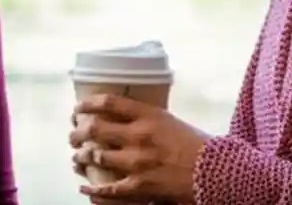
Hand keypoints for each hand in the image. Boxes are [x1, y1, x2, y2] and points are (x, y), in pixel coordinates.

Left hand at [68, 94, 207, 202]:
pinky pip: (109, 188)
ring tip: (77, 157)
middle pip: (95, 129)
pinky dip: (93, 188)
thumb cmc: (197, 144)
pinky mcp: (140, 185)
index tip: (78, 107)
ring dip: (81, 157)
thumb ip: (146, 118)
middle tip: (73, 134)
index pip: (108, 102)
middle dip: (78, 132)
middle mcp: (138, 135)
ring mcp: (137, 161)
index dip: (87, 104)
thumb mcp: (170, 121)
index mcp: (148, 115)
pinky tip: (84, 187)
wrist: (217, 171)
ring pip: (96, 156)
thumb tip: (124, 117)